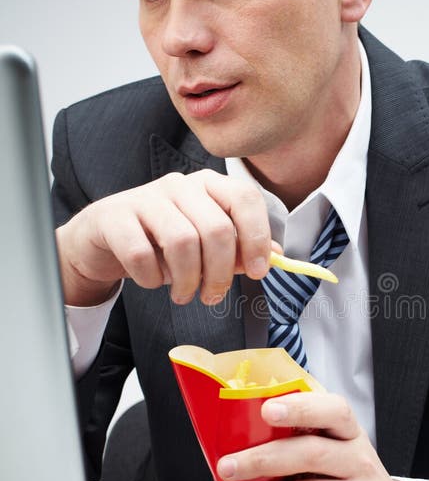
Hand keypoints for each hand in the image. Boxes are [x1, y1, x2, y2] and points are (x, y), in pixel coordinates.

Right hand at [55, 169, 271, 305]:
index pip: (245, 198)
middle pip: (216, 229)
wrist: (101, 238)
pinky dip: (151, 277)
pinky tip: (151, 281)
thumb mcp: (204, 244)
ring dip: (186, 280)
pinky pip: (140, 254)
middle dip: (219, 272)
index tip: (259, 272)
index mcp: (208, 185)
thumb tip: (276, 256)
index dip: (257, 237)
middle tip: (212, 295)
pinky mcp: (114, 217)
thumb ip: (239, 248)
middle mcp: (179, 185)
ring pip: (182, 242)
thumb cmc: (158, 241)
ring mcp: (145, 197)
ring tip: (183, 294)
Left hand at [216, 392, 426, 480]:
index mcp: (352, 435)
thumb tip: (238, 448)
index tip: (267, 409)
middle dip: (262, 460)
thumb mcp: (339, 454)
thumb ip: (303, 444)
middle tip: (227, 468)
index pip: (334, 411)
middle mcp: (362, 463)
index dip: (301, 408)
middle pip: (312, 453)